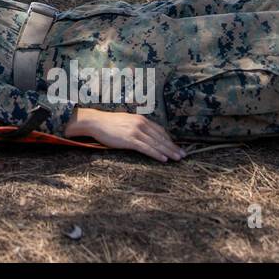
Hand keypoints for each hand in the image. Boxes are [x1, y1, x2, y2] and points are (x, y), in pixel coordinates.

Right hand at [64, 108, 184, 161]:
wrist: (95, 122)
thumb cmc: (108, 123)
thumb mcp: (126, 121)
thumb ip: (136, 126)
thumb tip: (143, 134)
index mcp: (140, 119)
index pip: (159, 131)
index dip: (169, 140)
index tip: (175, 147)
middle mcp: (140, 124)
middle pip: (161, 137)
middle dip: (173, 147)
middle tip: (183, 155)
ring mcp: (135, 131)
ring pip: (156, 143)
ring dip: (168, 152)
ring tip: (177, 158)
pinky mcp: (130, 139)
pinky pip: (146, 148)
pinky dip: (156, 154)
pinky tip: (163, 159)